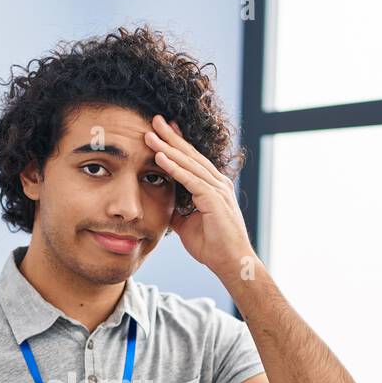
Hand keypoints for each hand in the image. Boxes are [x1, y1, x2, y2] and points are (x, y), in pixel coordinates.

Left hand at [143, 114, 254, 277]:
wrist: (231, 263)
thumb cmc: (213, 246)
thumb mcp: (186, 224)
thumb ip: (177, 210)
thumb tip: (163, 204)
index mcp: (213, 186)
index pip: (191, 159)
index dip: (176, 143)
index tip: (161, 129)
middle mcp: (217, 182)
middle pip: (190, 154)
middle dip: (171, 136)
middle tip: (154, 119)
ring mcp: (218, 189)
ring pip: (189, 163)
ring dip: (168, 147)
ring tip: (151, 133)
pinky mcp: (214, 199)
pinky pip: (191, 179)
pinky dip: (175, 168)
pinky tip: (160, 157)